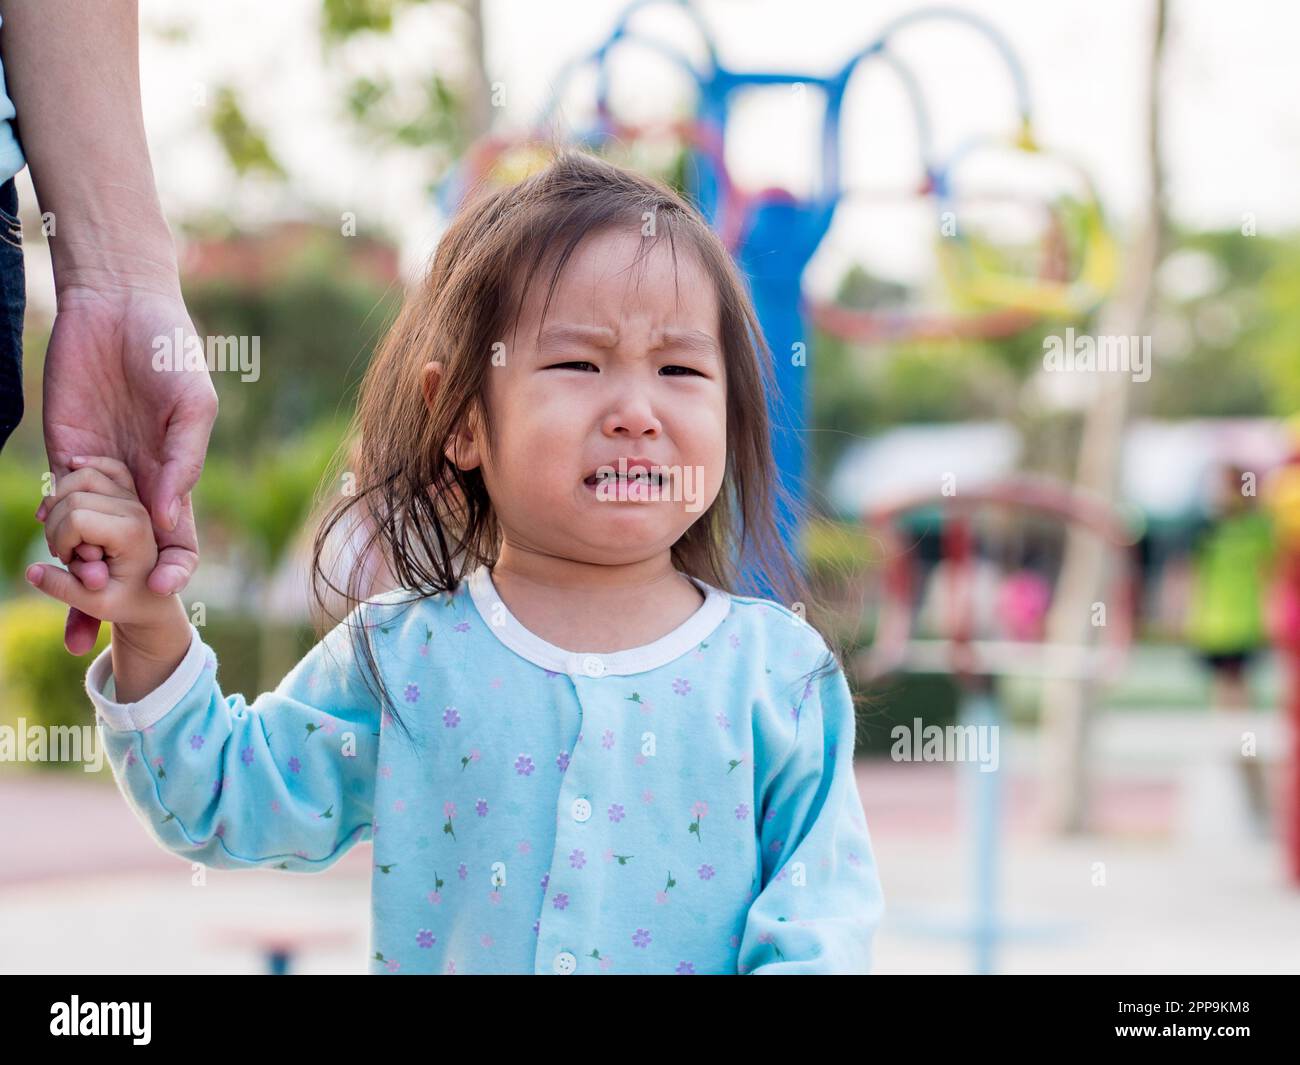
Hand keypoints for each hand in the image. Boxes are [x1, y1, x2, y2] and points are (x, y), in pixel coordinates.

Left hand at [37, 286, 216, 654]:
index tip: (167, 591)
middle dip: (119, 589)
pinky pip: (57, 499)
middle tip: (102, 615)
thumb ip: (182, 460)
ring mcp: (99, 470)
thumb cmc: (170, 350)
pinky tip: (49, 548)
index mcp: (176, 476)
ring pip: (90, 536)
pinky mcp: (63, 451)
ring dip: (81, 570)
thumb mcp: (193, 405)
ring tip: (73, 604)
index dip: (175, 567)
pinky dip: (54, 527)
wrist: (116, 303)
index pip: (178, 537)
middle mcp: (138, 482)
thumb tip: (168, 517)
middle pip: (130, 551)